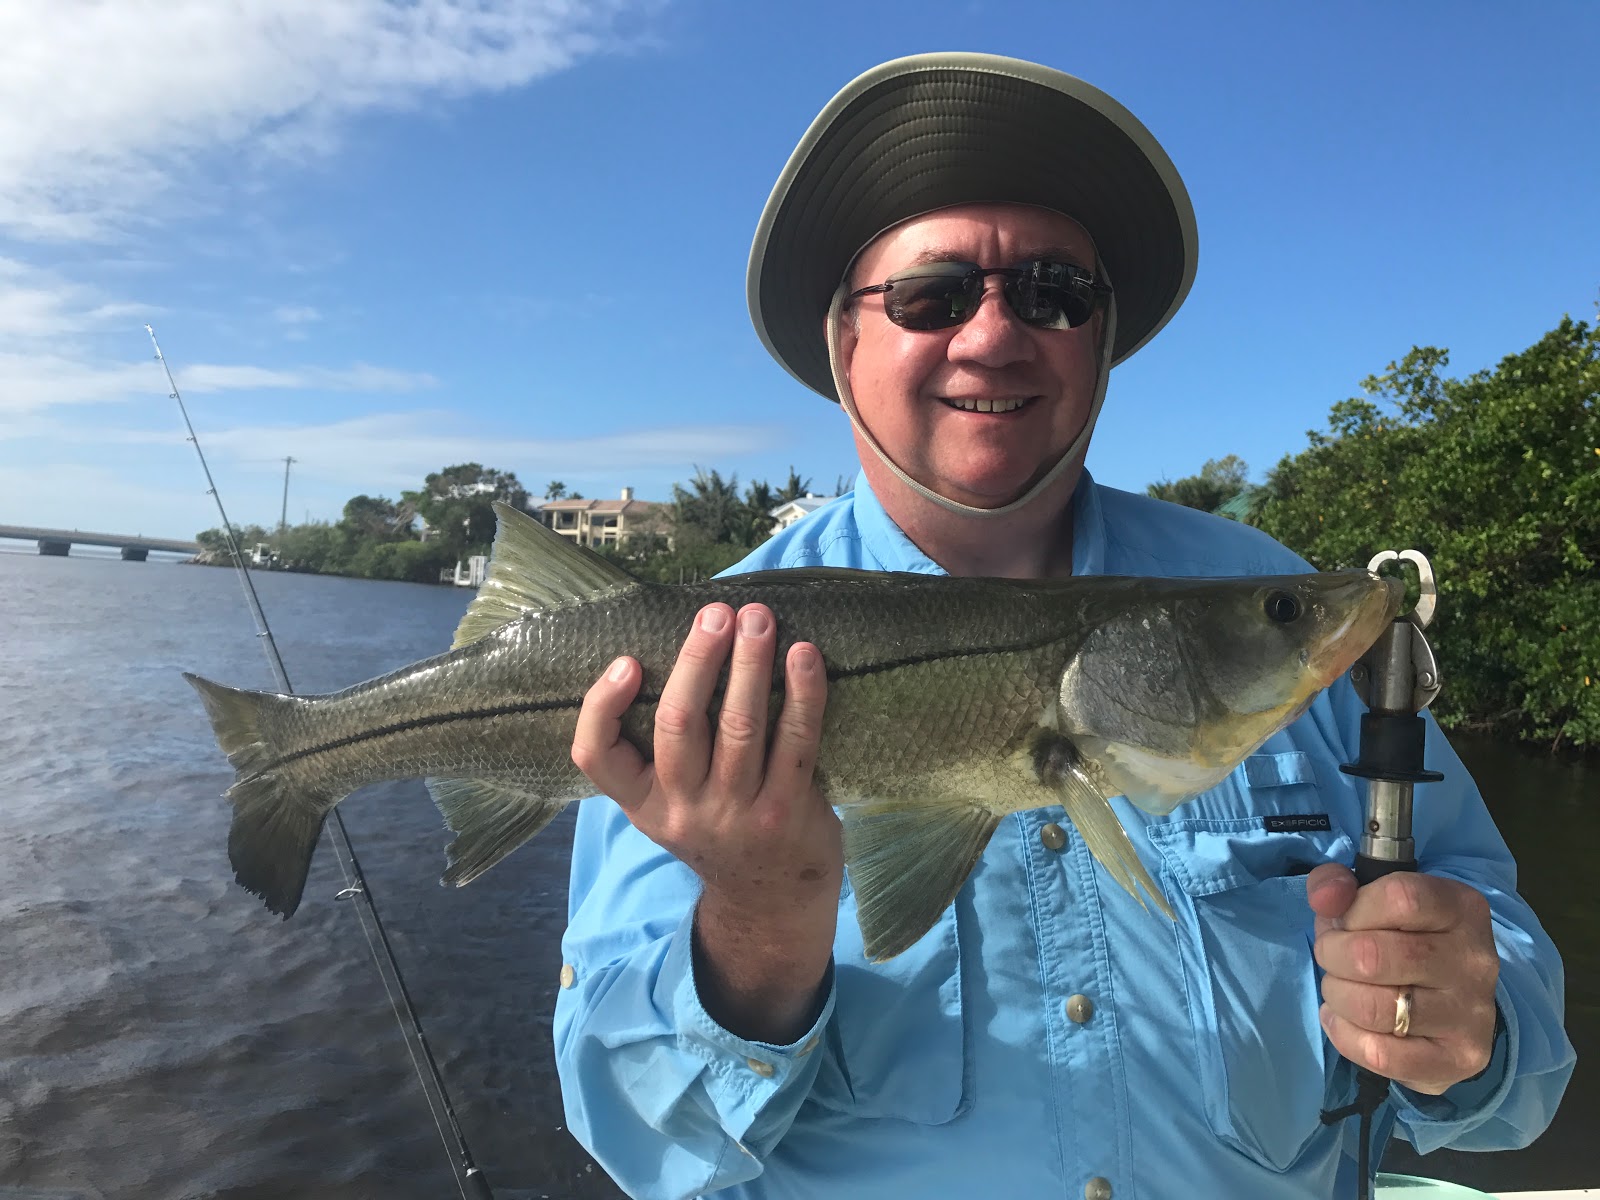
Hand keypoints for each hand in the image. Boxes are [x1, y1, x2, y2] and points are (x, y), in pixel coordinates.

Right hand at [571, 600, 840, 923]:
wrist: (771, 900)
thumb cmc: (719, 827)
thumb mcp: (672, 804)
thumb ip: (663, 749)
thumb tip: (682, 651)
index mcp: (643, 802)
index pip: (595, 757)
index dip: (602, 706)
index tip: (628, 661)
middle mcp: (683, 808)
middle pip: (678, 724)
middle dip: (698, 660)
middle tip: (716, 613)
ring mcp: (736, 812)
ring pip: (739, 725)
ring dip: (750, 662)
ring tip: (758, 618)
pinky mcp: (786, 811)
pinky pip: (795, 741)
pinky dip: (802, 693)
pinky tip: (804, 655)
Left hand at [1308, 863, 1499, 1094]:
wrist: (1450, 1003)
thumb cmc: (1398, 938)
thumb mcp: (1368, 897)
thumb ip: (1335, 883)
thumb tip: (1325, 899)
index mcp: (1461, 908)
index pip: (1400, 897)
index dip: (1354, 910)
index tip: (1343, 921)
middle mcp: (1475, 960)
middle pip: (1373, 956)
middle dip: (1333, 955)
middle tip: (1332, 957)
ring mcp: (1472, 1013)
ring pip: (1374, 1008)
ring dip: (1337, 996)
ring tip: (1339, 989)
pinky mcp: (1460, 1059)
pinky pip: (1381, 1054)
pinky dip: (1345, 1036)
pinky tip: (1341, 1020)